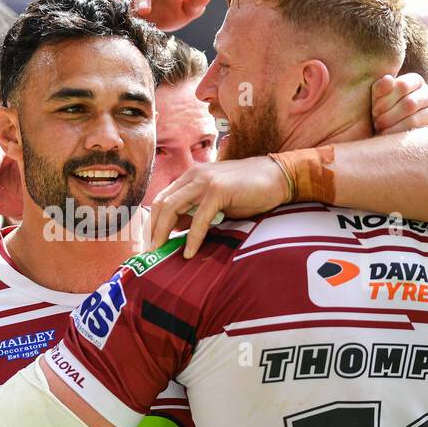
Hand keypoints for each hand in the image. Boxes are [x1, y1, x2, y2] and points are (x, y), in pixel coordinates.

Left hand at [146, 158, 288, 257]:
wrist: (277, 177)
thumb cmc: (248, 191)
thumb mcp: (215, 201)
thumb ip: (195, 210)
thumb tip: (175, 229)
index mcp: (191, 176)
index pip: (162, 198)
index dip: (152, 221)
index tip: (150, 241)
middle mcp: (194, 175)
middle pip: (162, 203)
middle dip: (153, 229)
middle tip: (151, 250)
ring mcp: (205, 180)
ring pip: (173, 207)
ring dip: (163, 232)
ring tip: (161, 251)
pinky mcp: (218, 190)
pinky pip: (199, 218)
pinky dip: (192, 237)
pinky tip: (190, 252)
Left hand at [372, 73, 427, 133]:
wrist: (398, 133)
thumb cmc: (385, 113)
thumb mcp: (379, 100)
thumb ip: (381, 89)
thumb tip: (388, 79)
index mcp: (416, 80)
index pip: (402, 86)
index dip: (386, 100)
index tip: (375, 112)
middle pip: (409, 103)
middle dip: (389, 116)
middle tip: (378, 124)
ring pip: (414, 119)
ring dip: (394, 128)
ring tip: (383, 132)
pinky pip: (421, 133)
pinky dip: (404, 136)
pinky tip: (394, 139)